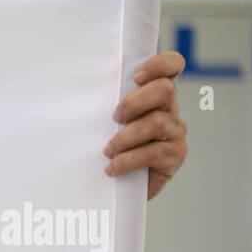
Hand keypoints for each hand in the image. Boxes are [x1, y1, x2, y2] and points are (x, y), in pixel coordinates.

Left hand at [105, 51, 186, 199]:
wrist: (119, 186)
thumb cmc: (109, 147)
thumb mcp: (105, 122)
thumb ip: (105, 105)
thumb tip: (76, 96)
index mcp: (155, 95)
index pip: (172, 66)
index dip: (159, 65)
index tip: (135, 77)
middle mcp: (170, 109)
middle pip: (165, 90)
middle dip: (134, 102)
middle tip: (114, 118)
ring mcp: (175, 131)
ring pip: (158, 122)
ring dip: (126, 136)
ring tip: (108, 150)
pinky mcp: (175, 155)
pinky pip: (156, 152)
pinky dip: (129, 160)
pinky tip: (113, 167)